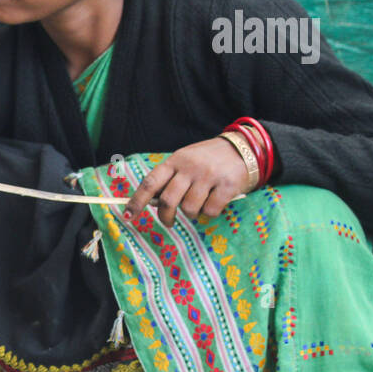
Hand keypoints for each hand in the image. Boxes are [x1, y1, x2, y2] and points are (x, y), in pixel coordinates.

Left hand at [123, 137, 252, 227]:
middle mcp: (190, 167)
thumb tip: (151, 201)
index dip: (137, 201)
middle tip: (168, 223)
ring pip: (189, 208)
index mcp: (175, 160)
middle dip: (165, 217)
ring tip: (198, 206)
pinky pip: (210, 210)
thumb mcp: (186, 160)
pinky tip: (214, 204)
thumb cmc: (209, 159)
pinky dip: (209, 214)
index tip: (128, 215)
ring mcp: (209, 176)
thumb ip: (171, 178)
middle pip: (168, 200)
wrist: (244, 148)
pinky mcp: (227, 185)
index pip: (150, 183)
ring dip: (191, 214)